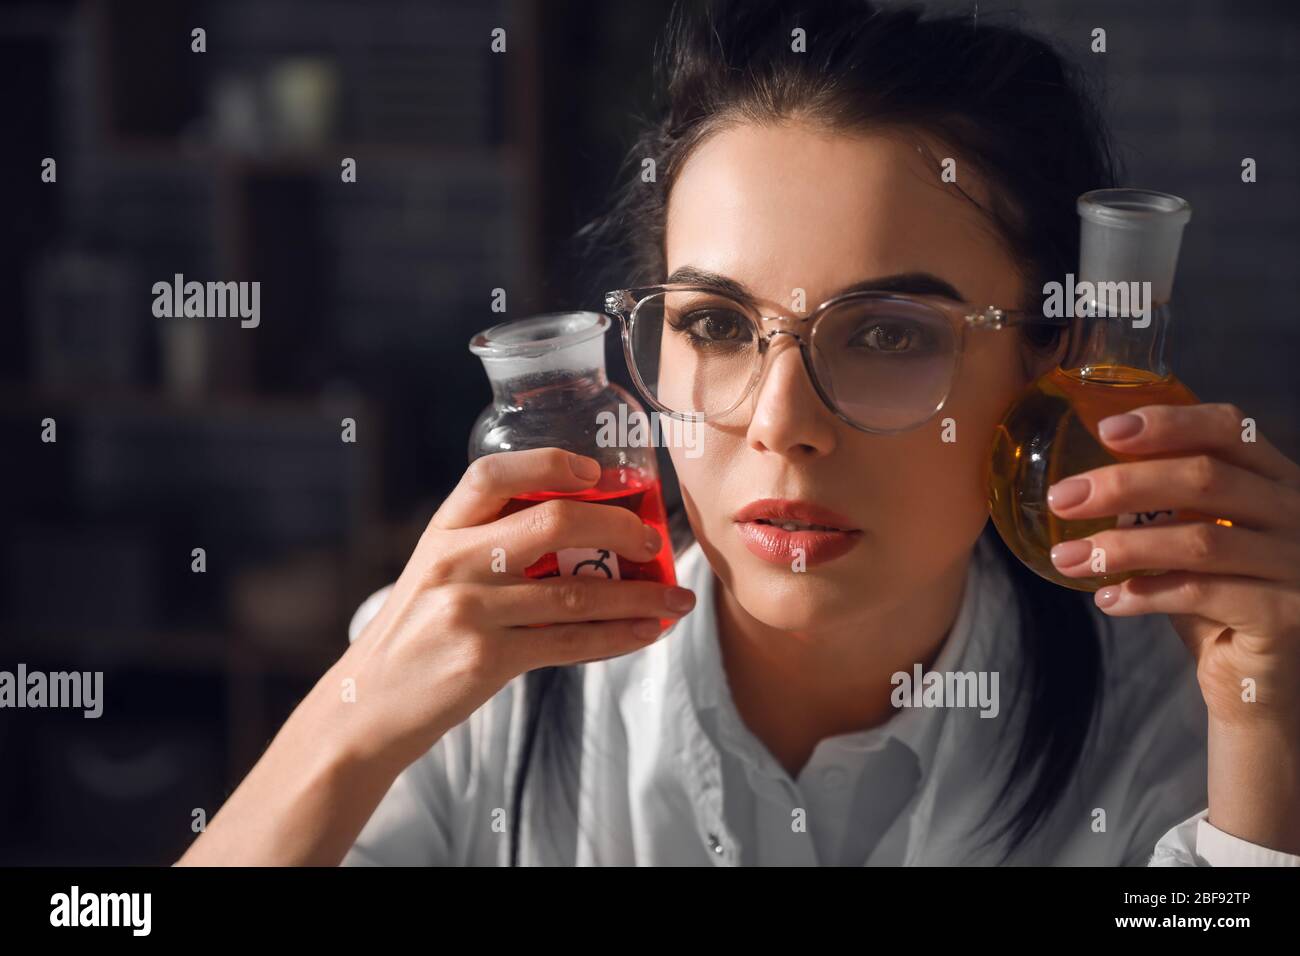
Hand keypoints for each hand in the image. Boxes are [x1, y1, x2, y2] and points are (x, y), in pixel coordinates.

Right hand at [341, 447, 695, 771]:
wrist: (369, 706)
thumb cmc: (418, 633)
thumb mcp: (438, 573)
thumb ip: (491, 547)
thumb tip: (588, 535)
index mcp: (442, 530)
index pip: (492, 474)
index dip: (550, 464)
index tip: (598, 474)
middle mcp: (453, 561)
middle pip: (553, 521)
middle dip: (619, 528)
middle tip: (653, 541)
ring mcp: (469, 610)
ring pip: (576, 590)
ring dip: (638, 595)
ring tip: (676, 599)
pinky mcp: (486, 659)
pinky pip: (570, 641)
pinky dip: (618, 636)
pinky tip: (647, 632)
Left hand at [1045, 402, 1299, 853]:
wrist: (1259, 682)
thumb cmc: (1218, 600)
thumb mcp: (1194, 539)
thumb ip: (1162, 506)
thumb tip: (1079, 482)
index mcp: (1276, 480)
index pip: (1229, 429)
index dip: (1169, 422)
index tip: (1105, 429)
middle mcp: (1298, 514)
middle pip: (1206, 480)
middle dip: (1123, 484)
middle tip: (1061, 498)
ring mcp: (1299, 565)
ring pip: (1199, 541)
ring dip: (1122, 547)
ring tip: (1067, 557)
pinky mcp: (1286, 616)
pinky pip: (1203, 595)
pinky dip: (1146, 594)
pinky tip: (1107, 600)